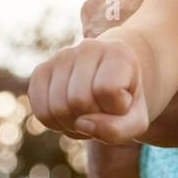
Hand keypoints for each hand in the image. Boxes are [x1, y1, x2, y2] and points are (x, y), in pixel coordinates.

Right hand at [27, 38, 150, 144]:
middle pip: (78, 101)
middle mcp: (87, 48)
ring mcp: (61, 57)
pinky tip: (70, 114)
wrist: (111, 83)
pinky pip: (41, 111)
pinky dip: (55, 124)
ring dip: (73, 124)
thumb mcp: (136, 121)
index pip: (107, 89)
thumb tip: (81, 124)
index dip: (116, 107)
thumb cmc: (124, 103)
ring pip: (57, 108)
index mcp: (118, 52)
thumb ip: (118, 129)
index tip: (124, 100)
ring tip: (87, 114)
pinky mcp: (41, 72)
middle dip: (92, 118)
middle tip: (103, 111)